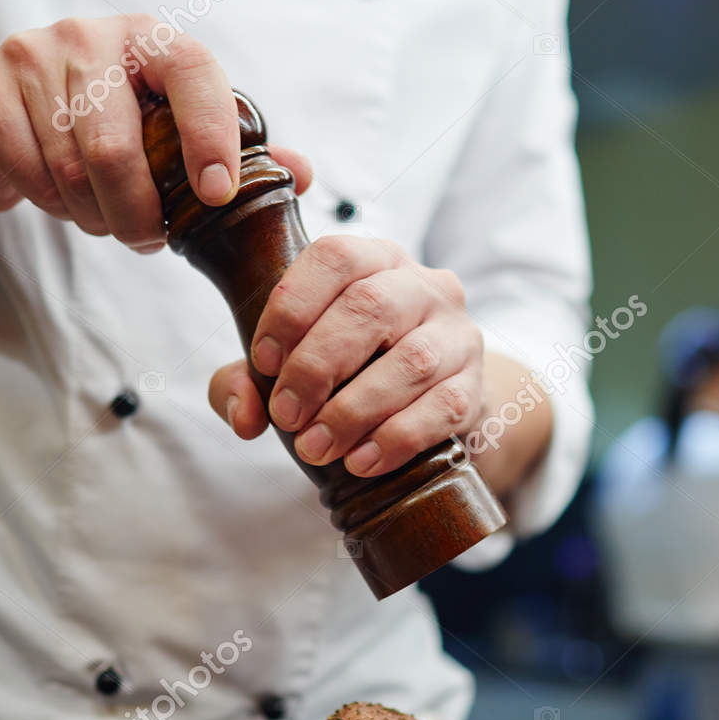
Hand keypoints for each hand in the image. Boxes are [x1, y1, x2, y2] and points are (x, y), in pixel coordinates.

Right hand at [0, 15, 311, 250]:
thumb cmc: (98, 128)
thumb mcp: (166, 132)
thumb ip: (234, 150)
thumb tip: (302, 175)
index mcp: (150, 40)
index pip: (194, 72)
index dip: (211, 135)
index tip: (217, 193)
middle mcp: (90, 36)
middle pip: (119, 149)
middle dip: (138, 215)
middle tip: (147, 239)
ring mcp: (30, 57)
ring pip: (74, 171)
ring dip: (95, 217)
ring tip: (103, 216)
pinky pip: (30, 175)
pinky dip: (51, 206)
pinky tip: (58, 198)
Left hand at [208, 236, 484, 476]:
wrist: (433, 410)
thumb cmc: (351, 375)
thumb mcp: (290, 367)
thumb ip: (246, 382)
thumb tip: (243, 415)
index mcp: (376, 261)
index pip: (336, 258)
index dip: (293, 306)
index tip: (263, 361)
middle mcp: (425, 286)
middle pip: (371, 306)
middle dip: (317, 366)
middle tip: (286, 416)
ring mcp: (458, 335)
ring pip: (411, 361)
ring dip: (354, 410)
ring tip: (315, 447)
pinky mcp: (475, 387)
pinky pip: (441, 408)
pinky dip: (395, 438)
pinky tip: (360, 461)